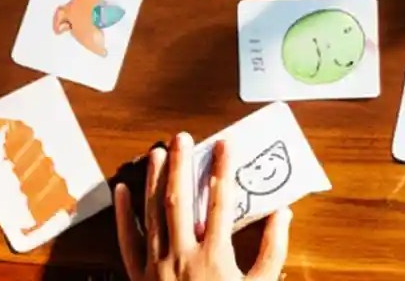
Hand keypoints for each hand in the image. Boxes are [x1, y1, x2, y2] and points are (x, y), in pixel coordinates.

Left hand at [115, 134, 290, 280]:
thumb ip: (272, 251)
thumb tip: (282, 214)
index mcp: (214, 259)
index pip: (219, 203)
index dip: (222, 170)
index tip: (224, 144)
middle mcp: (181, 257)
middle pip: (178, 200)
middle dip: (180, 165)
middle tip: (182, 137)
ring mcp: (156, 266)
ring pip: (151, 214)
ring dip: (152, 180)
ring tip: (156, 152)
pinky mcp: (139, 277)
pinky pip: (127, 241)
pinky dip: (123, 215)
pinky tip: (121, 191)